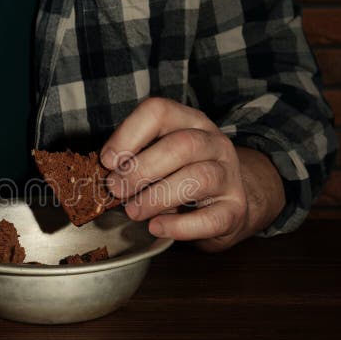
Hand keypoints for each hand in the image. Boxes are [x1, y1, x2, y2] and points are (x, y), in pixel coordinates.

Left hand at [100, 97, 284, 251]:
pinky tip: (157, 227)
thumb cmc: (181, 177)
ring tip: (133, 211)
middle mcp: (213, 143)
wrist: (227, 203)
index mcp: (188, 122)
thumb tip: (104, 175)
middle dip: (141, 169)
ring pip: (199, 177)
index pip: (159, 112)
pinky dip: (180, 226)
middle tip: (116, 190)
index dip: (128, 134)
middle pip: (181, 145)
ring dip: (158, 196)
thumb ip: (134, 160)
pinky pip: (211, 218)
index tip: (107, 161)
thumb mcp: (159, 158)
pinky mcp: (235, 209)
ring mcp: (229, 175)